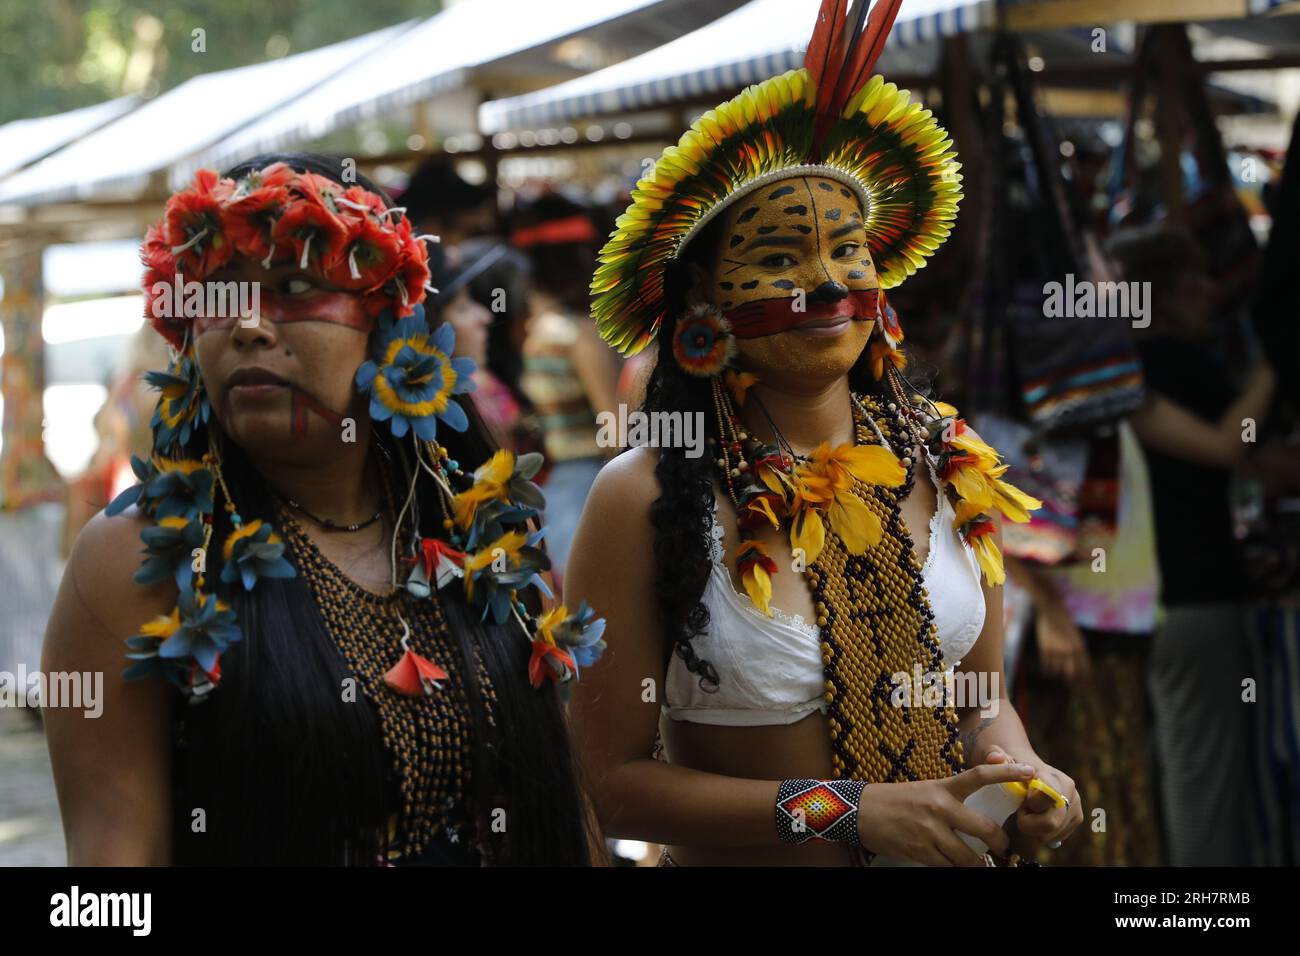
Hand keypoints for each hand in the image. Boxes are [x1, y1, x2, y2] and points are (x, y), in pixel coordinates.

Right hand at [856, 760, 1036, 866]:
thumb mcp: (926, 788)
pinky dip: (955, 869)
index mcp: (942, 787)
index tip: (1029, 771)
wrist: (860, 811)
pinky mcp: (920, 851)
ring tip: (981, 863)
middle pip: (984, 829)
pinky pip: (948, 867)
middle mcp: (939, 808)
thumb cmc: (897, 799)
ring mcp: (930, 832)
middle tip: (1003, 847)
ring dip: (978, 864)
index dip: (1006, 773)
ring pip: (968, 856)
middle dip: (1000, 843)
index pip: (978, 776)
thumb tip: (982, 786)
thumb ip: (953, 791)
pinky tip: (957, 866)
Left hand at [984, 748, 1082, 854]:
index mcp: (1049, 774)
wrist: (1023, 766)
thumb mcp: (996, 758)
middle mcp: (1067, 788)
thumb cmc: (1007, 765)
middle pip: (1051, 823)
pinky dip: (1041, 835)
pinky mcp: (1076, 817)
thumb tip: (994, 757)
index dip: (1033, 805)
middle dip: (1030, 824)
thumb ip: (993, 755)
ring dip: (1034, 832)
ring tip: (1026, 814)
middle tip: (1019, 813)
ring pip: (1052, 834)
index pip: (1049, 795)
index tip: (1022, 803)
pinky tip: (1034, 821)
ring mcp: (1074, 803)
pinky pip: (1056, 838)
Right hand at [1036, 604, 1090, 682]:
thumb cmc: (1065, 624)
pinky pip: (1046, 666)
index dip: (1085, 678)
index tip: (1084, 685)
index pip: (1085, 668)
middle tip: (1070, 686)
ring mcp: (1057, 649)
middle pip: (1071, 673)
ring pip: (1057, 671)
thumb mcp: (1076, 636)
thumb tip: (1080, 668)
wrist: (1052, 611)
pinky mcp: (1045, 648)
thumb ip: (1078, 651)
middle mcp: (1070, 650)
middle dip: (1071, 682)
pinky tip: (1048, 671)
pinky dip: (1047, 671)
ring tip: (1057, 675)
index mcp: (1080, 646)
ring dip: (1057, 674)